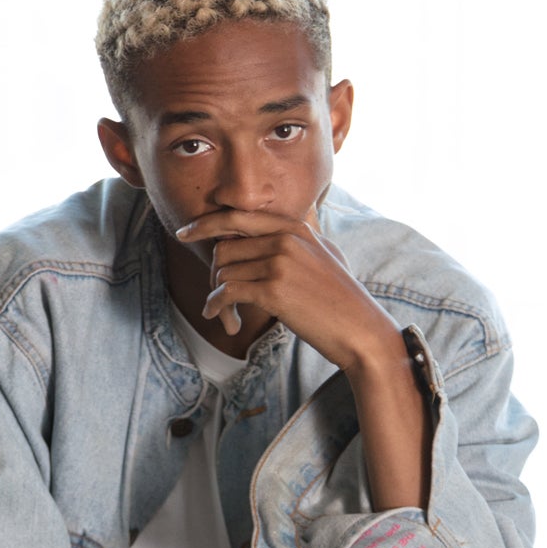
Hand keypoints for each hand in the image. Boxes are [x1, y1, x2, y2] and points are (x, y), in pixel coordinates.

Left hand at [175, 209, 402, 373]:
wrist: (360, 330)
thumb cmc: (341, 299)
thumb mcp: (326, 254)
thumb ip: (304, 236)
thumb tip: (296, 219)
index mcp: (294, 227)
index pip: (238, 217)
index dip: (206, 223)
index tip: (186, 232)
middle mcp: (285, 239)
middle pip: (225, 247)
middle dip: (214, 274)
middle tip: (218, 297)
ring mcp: (279, 263)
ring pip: (223, 271)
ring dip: (218, 298)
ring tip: (227, 317)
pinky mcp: (274, 291)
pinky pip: (227, 291)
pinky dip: (218, 306)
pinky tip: (224, 321)